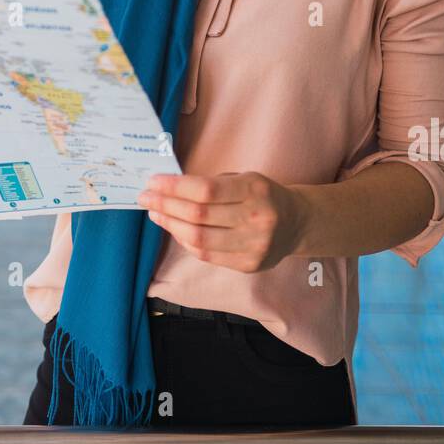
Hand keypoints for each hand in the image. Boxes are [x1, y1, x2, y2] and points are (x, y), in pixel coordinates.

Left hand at [137, 172, 309, 272]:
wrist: (297, 223)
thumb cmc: (263, 195)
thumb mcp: (245, 178)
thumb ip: (213, 184)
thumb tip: (169, 187)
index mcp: (255, 190)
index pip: (206, 190)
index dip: (175, 187)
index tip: (153, 182)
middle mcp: (256, 219)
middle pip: (199, 216)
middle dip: (166, 205)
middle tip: (145, 197)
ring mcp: (253, 246)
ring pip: (199, 239)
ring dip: (171, 225)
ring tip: (156, 213)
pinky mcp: (249, 266)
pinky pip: (207, 255)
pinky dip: (186, 242)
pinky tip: (174, 230)